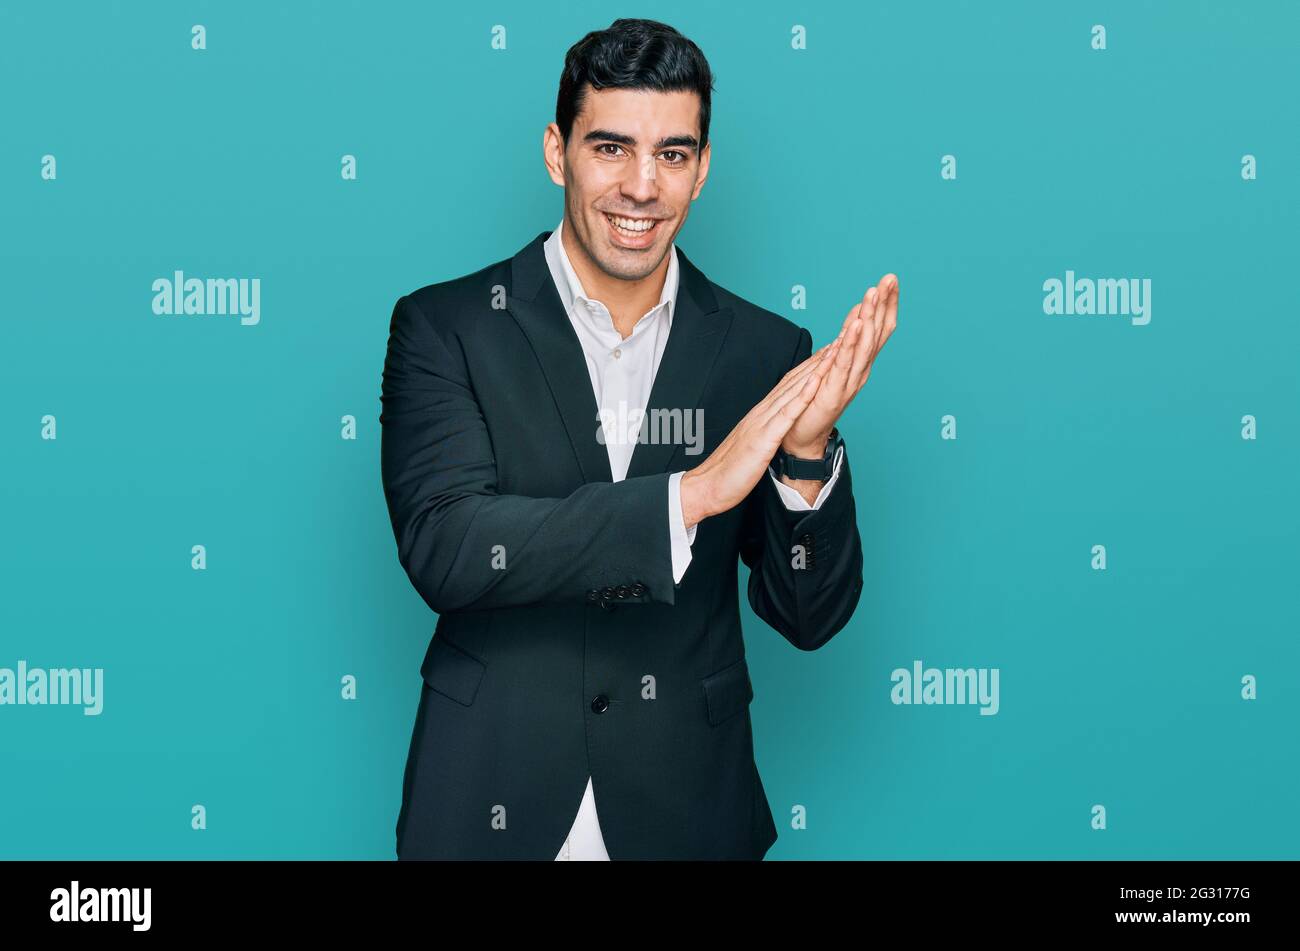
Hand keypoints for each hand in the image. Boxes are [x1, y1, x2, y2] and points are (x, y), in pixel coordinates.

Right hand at [680, 339, 840, 528]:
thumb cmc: (728, 472)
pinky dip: (801, 398)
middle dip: (817, 362)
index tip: (827, 353)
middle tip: (839, 340)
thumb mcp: (752, 446)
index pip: (787, 387)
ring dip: (814, 371)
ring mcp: (761, 424)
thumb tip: (775, 428)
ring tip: (834, 352)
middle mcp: (761, 414)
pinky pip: (785, 416)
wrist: (707, 486)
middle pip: (793, 382)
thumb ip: (763, 432)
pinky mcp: (762, 439)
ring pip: (792, 392)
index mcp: (759, 416)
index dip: (809, 368)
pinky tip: (815, 384)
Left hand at [782, 273, 899, 458]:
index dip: (886, 304)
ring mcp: (849, 381)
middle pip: (877, 332)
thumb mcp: (834, 363)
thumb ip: (846, 340)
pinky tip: (857, 324)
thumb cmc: (817, 400)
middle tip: (889, 279)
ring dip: (869, 317)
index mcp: (861, 363)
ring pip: (864, 344)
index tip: (890, 280)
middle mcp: (861, 370)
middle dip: (883, 304)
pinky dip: (852, 342)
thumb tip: (858, 314)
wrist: (803, 436)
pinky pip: (844, 363)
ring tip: (872, 293)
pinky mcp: (834, 391)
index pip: (879, 328)